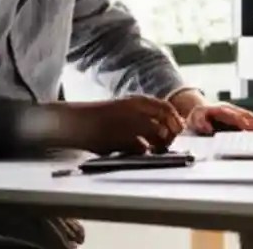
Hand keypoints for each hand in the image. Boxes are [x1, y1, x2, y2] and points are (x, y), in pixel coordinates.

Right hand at [53, 96, 184, 154]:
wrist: (74, 122)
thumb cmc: (101, 117)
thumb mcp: (125, 108)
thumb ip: (145, 114)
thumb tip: (168, 127)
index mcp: (137, 101)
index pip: (167, 108)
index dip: (175, 120)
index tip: (177, 130)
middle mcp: (136, 110)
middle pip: (166, 125)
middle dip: (170, 136)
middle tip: (166, 143)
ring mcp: (129, 124)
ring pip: (158, 136)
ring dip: (159, 145)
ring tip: (152, 148)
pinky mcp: (120, 140)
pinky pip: (141, 148)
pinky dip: (142, 151)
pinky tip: (135, 150)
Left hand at [184, 102, 252, 134]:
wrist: (200, 110)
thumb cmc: (198, 115)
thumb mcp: (194, 117)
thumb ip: (200, 121)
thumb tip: (208, 128)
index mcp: (223, 110)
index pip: (235, 116)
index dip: (243, 121)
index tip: (251, 126)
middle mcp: (234, 112)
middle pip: (251, 116)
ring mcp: (239, 115)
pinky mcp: (242, 121)